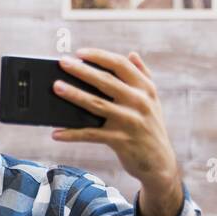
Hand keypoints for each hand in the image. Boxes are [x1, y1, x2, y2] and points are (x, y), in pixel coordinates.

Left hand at [50, 47, 183, 215]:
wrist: (159, 162)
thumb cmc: (151, 127)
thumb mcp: (153, 100)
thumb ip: (144, 75)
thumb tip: (132, 53)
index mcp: (145, 88)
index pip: (120, 65)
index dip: (99, 56)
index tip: (80, 52)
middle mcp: (139, 102)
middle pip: (106, 81)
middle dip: (82, 70)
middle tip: (62, 62)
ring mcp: (129, 121)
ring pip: (96, 104)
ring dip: (74, 95)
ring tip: (57, 87)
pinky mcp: (120, 141)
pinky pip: (91, 134)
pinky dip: (72, 134)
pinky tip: (56, 132)